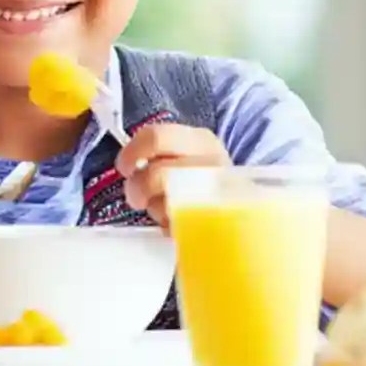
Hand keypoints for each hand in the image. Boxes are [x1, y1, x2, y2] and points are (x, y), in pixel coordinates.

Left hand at [114, 124, 231, 230]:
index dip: (132, 153)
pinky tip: (176, 222)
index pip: (156, 137)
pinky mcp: (213, 223)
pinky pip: (177, 228)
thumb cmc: (204, 178)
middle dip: (138, 188)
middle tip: (136, 197)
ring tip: (160, 210)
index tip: (125, 168)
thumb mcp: (188, 153)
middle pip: (157, 174)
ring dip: (154, 209)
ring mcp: (214, 194)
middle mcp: (211, 163)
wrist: (241, 207)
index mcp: (201, 140)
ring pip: (165, 203)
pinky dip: (169, 227)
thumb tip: (128, 164)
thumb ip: (158, 151)